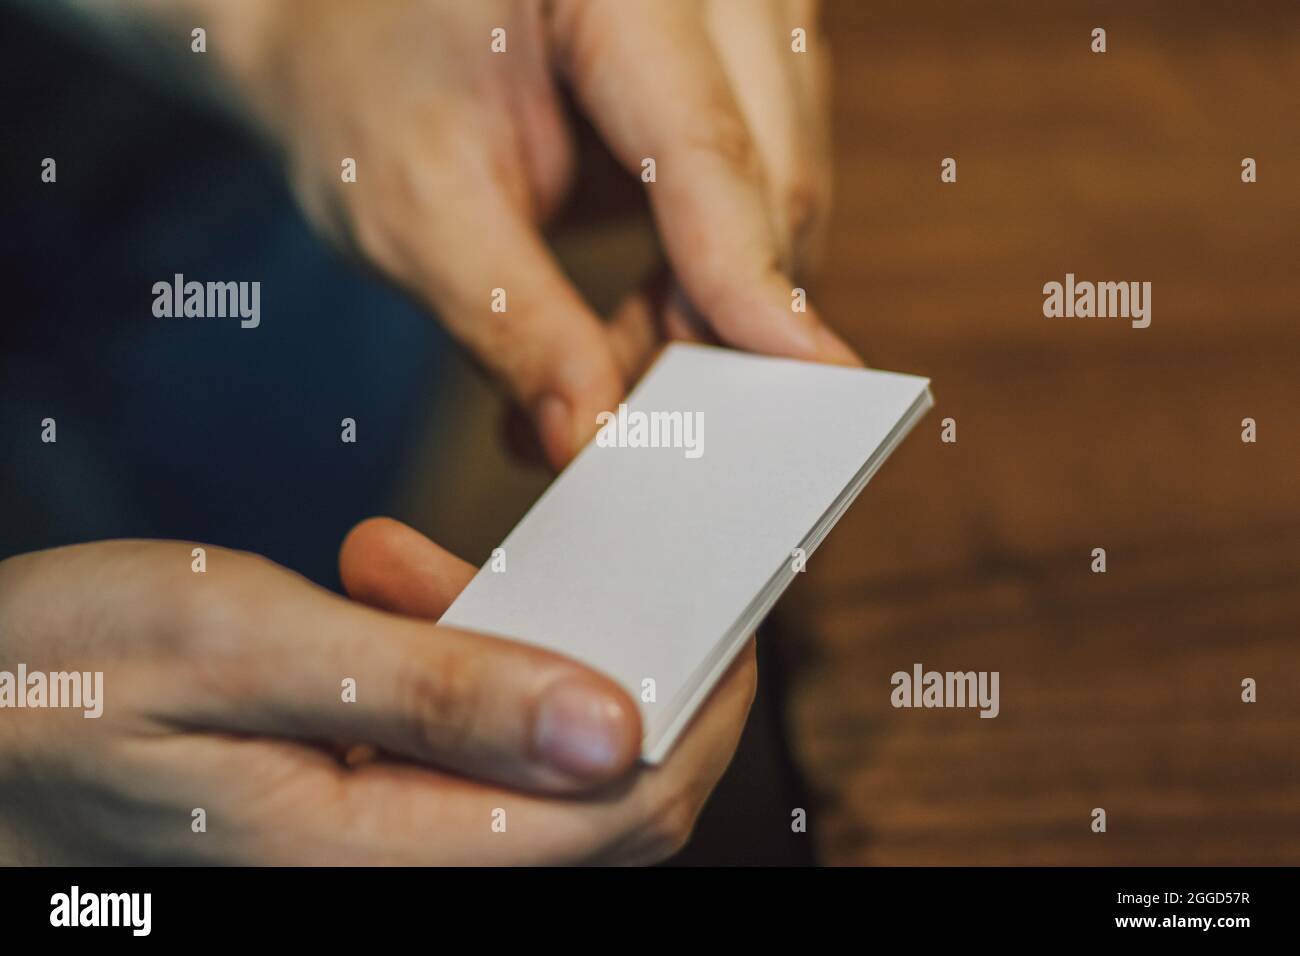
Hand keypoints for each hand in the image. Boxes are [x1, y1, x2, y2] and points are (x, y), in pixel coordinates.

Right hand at [0, 521, 754, 863]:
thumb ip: (433, 695)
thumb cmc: (48, 683)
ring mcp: (375, 848)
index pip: (623, 815)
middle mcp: (397, 871)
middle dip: (620, 667)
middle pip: (598, 801)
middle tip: (590, 554)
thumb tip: (613, 725)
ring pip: (527, 762)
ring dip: (511, 649)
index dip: (702, 710)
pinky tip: (382, 584)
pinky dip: (447, 659)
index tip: (723, 600)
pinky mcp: (352, 809)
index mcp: (380, 854)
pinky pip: (453, 744)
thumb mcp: (241, 649)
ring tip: (410, 561)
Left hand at [221, 0, 856, 465]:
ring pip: (781, 200)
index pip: (708, 145)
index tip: (810, 386)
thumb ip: (512, 323)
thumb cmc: (361, 85)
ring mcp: (732, 26)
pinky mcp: (734, 78)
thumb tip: (594, 436)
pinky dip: (703, 286)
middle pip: (772, 177)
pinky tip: (628, 331)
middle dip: (720, 320)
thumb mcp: (413, 208)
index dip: (752, 281)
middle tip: (631, 420)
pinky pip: (759, 204)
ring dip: (707, 313)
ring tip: (590, 367)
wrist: (346, 29)